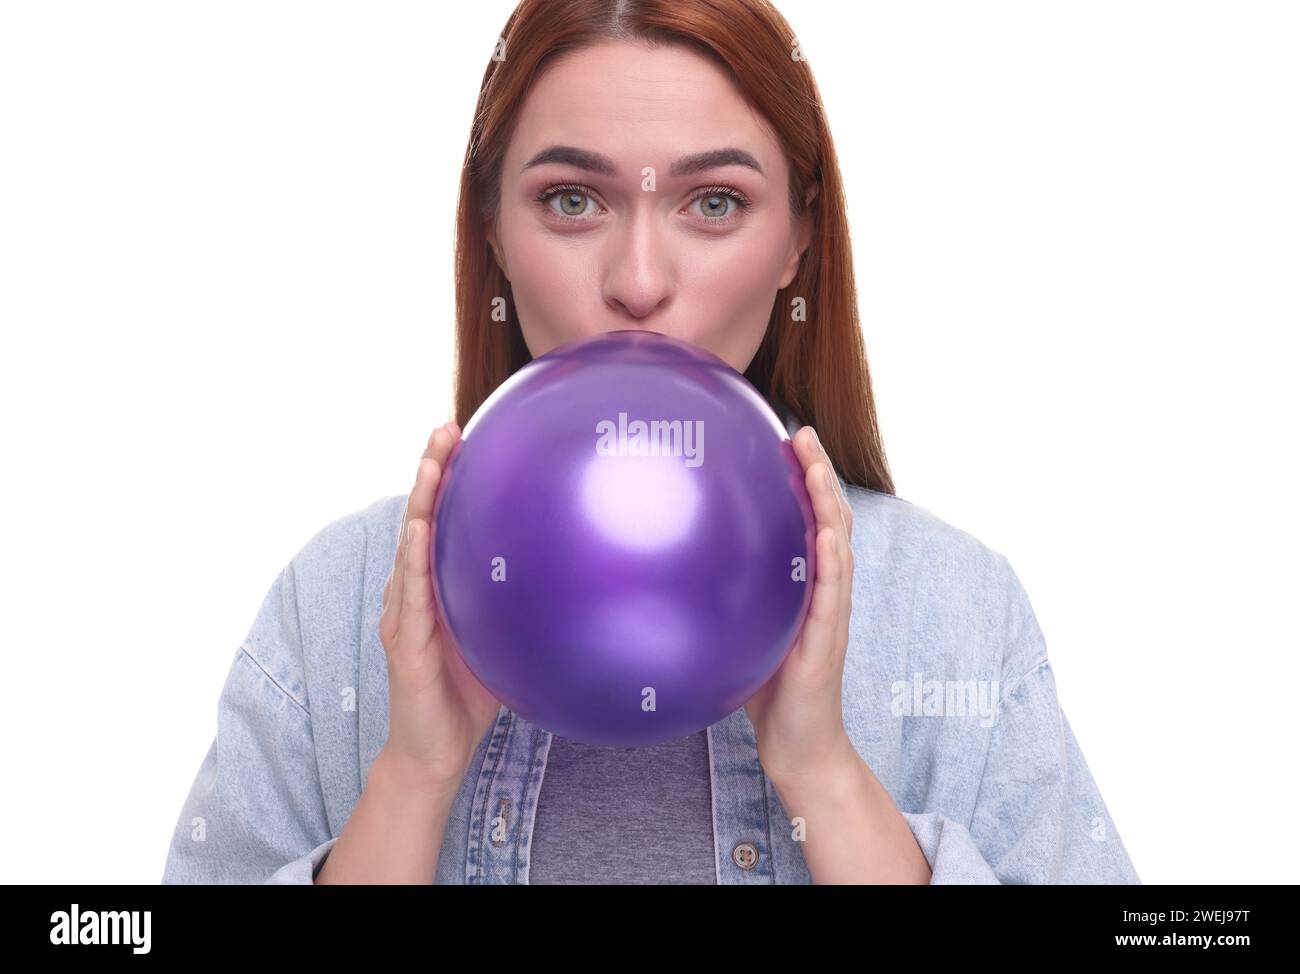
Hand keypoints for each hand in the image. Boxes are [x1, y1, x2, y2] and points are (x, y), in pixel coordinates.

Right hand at [377, 421, 502, 792]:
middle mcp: (411, 591)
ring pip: (409, 546)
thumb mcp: (501, 634)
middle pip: (418, 518)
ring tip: (431, 463)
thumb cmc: (468, 692)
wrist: (435, 751)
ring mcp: (401, 614)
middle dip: (429, 470)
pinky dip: (414, 559)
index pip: (437, 520)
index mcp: (433, 585)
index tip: (460, 434)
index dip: (445, 477)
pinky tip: (420, 530)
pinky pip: (409, 595)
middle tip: (445, 427)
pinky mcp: (403, 642)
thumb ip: (519, 601)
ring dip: (419, 502)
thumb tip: (576, 570)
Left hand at [743, 425, 857, 786]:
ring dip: (830, 499)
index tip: (783, 438)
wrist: (799, 745)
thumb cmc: (766, 690)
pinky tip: (827, 532)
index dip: (802, 479)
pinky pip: (834, 589)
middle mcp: (825, 588)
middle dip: (819, 470)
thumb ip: (720, 598)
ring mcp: (832, 610)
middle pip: (830, 516)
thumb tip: (665, 571)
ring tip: (817, 461)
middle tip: (801, 430)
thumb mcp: (738, 631)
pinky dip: (833, 556)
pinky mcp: (830, 636)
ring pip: (839, 541)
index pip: (808, 519)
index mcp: (806, 583)